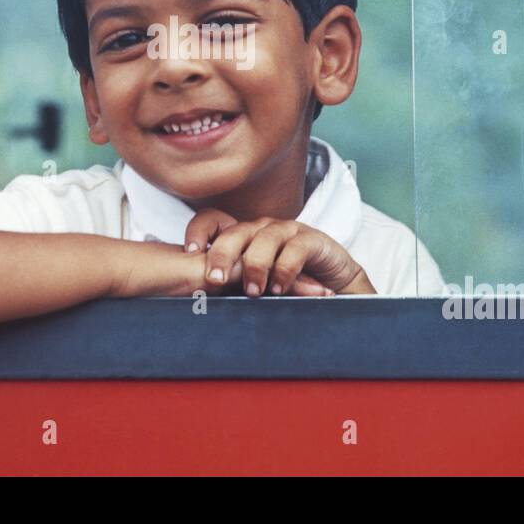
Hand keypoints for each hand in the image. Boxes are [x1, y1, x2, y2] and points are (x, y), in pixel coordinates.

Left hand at [191, 213, 374, 296]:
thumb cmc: (288, 288)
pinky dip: (285, 269)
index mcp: (242, 237)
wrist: (335, 286)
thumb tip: (194, 302)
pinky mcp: (311, 239)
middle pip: (235, 232)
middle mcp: (261, 229)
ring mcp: (286, 231)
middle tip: (214, 278)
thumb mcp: (254, 287)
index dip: (199, 231)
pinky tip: (279, 288)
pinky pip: (295, 249)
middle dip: (222, 253)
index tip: (188, 251)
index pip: (213, 222)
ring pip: (264, 239)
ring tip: (252, 290)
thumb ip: (230, 287)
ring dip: (256, 265)